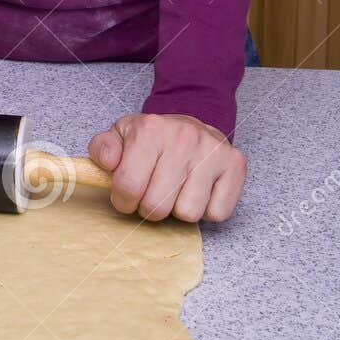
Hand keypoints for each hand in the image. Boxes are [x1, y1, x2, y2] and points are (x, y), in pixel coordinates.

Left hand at [88, 111, 245, 222]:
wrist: (191, 126)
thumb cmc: (153, 138)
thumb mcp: (121, 136)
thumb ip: (103, 148)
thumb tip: (107, 162)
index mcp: (150, 129)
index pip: (128, 187)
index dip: (123, 200)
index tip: (127, 195)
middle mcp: (184, 137)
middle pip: (157, 207)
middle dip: (149, 208)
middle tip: (153, 192)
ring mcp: (212, 151)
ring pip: (188, 213)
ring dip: (178, 209)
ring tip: (176, 190)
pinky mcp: (235, 164)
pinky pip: (217, 213)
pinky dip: (207, 210)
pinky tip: (199, 190)